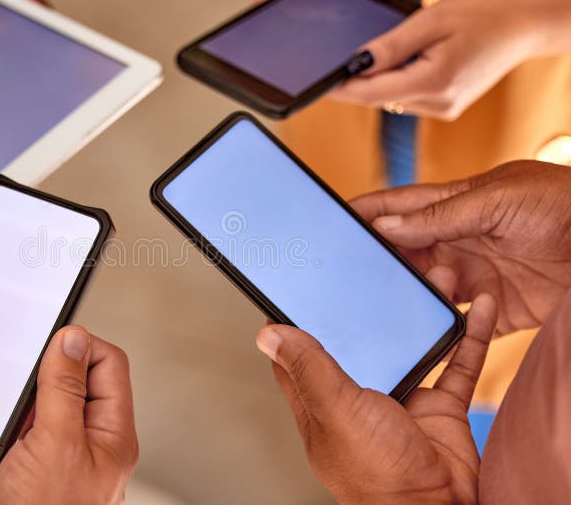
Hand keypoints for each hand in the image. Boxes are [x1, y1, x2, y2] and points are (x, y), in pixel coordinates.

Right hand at [0, 327, 137, 504]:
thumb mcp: (57, 442)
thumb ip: (65, 388)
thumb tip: (73, 338)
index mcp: (113, 433)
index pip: (110, 365)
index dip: (81, 346)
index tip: (49, 341)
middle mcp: (93, 442)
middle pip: (77, 383)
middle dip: (45, 377)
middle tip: (20, 382)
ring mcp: (64, 455)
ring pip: (46, 408)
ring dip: (21, 407)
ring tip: (7, 423)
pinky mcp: (36, 468)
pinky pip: (25, 433)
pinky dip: (7, 432)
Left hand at [256, 291, 496, 503]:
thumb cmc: (378, 475)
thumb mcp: (335, 410)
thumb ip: (308, 369)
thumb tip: (267, 334)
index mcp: (322, 401)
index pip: (300, 354)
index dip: (297, 321)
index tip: (298, 286)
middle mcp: (359, 397)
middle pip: (360, 341)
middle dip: (368, 307)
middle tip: (376, 266)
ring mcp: (400, 400)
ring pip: (408, 346)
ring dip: (418, 314)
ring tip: (427, 276)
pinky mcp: (438, 407)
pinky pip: (455, 364)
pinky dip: (467, 336)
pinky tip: (472, 308)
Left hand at [332, 0, 570, 119]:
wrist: (523, 26)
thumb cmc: (482, 15)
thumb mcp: (430, 21)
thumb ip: (390, 46)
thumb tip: (356, 63)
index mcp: (434, 82)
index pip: (371, 94)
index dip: (342, 88)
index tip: (319, 83)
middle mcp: (439, 104)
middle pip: (379, 98)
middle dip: (360, 80)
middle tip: (342, 60)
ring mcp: (443, 110)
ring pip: (391, 99)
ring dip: (380, 80)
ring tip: (392, 50)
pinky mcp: (445, 108)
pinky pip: (407, 98)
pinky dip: (398, 81)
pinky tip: (409, 61)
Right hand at [351, 160, 570, 334]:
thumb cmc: (564, 205)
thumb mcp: (499, 199)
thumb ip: (441, 214)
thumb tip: (386, 226)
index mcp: (454, 204)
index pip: (396, 207)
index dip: (362, 213)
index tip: (329, 223)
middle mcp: (458, 239)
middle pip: (401, 250)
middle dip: (373, 259)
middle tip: (342, 274)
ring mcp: (474, 274)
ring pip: (421, 286)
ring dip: (403, 294)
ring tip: (381, 303)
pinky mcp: (494, 308)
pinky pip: (455, 319)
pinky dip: (437, 324)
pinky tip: (419, 327)